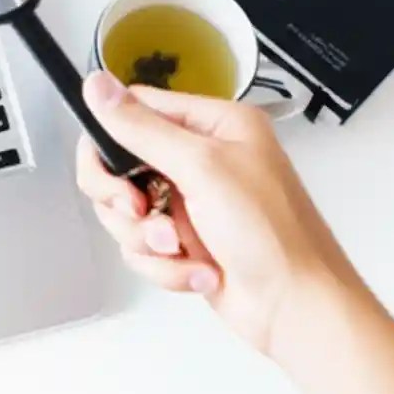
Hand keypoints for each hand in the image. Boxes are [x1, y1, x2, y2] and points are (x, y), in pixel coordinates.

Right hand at [76, 72, 364, 358]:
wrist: (295, 308)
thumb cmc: (273, 235)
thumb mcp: (202, 167)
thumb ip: (142, 128)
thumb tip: (98, 84)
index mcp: (214, 125)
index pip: (135, 110)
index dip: (111, 140)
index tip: (112, 170)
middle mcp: (201, 159)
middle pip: (120, 165)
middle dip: (125, 198)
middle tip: (140, 210)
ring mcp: (190, 203)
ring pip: (126, 212)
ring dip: (148, 237)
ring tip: (180, 247)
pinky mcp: (184, 242)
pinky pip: (141, 249)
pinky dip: (165, 266)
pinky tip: (199, 270)